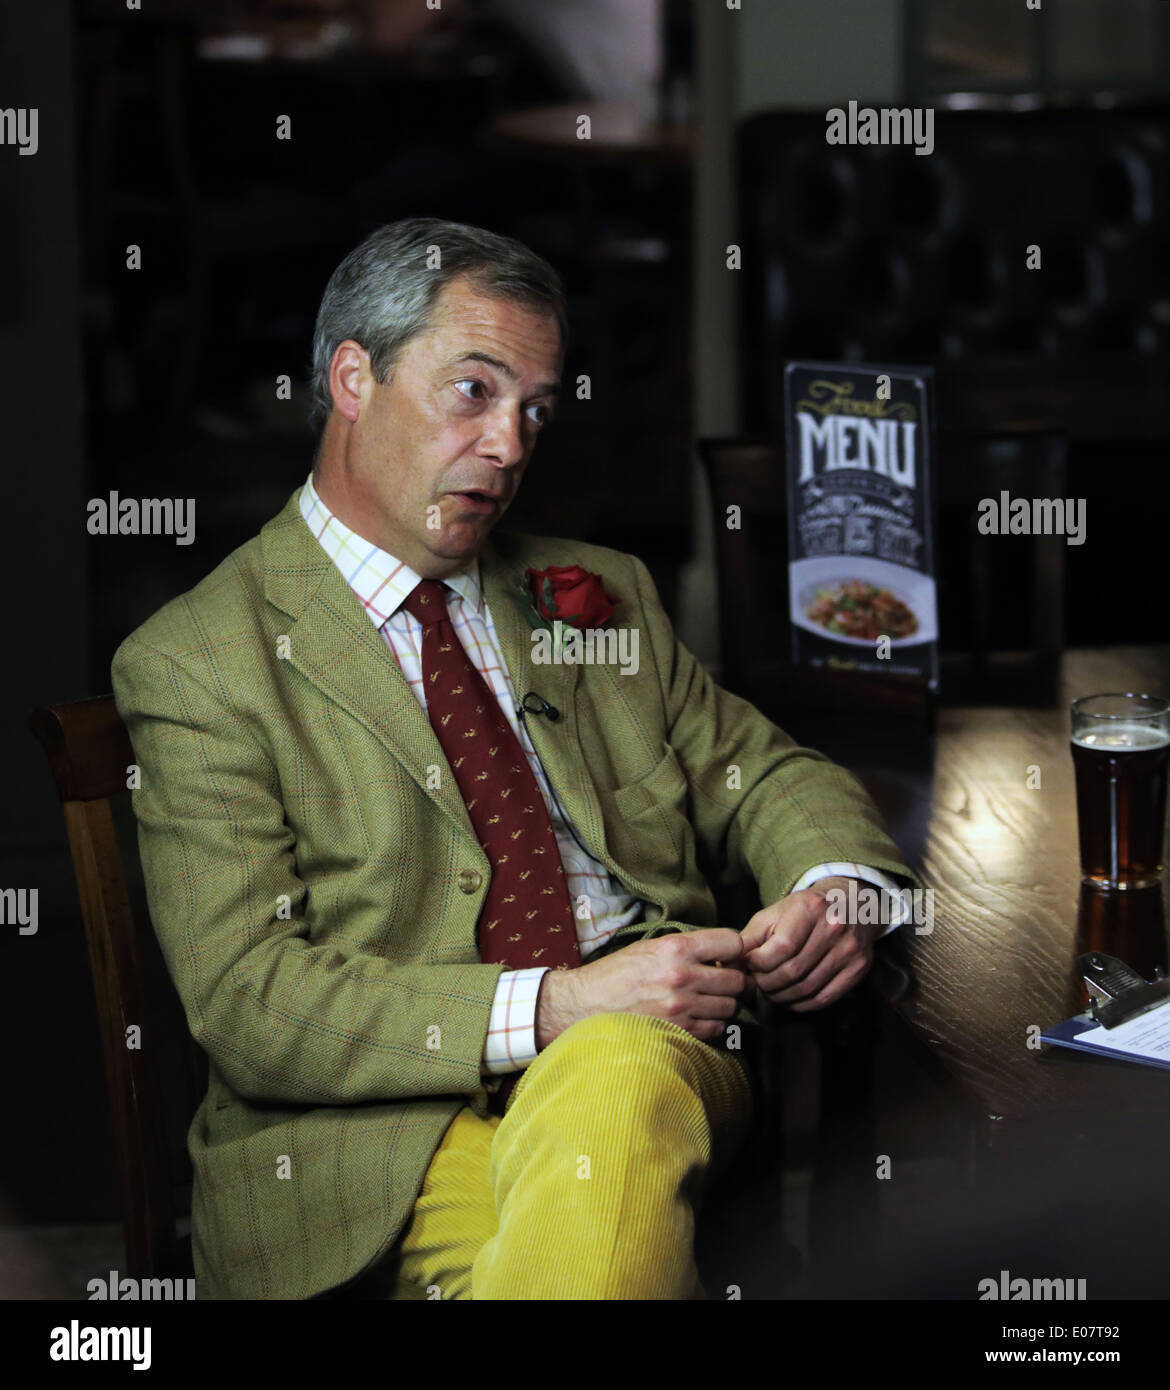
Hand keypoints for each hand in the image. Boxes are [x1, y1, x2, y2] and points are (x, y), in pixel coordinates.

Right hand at [534, 928, 746, 1049]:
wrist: (585, 1005)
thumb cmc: (617, 974)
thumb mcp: (650, 947)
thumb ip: (687, 947)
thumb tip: (723, 952)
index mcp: (676, 948)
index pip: (732, 943)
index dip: (736, 950)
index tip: (730, 956)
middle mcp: (682, 976)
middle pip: (738, 980)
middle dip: (735, 980)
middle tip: (724, 982)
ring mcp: (682, 1007)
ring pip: (730, 1007)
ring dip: (724, 1005)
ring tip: (708, 1001)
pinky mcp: (679, 1032)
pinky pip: (716, 1029)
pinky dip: (713, 1024)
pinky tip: (698, 1017)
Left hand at [739, 877, 879, 1011]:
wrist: (848, 906)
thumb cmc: (802, 912)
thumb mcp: (773, 915)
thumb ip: (749, 938)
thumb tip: (727, 964)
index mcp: (810, 908)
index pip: (781, 947)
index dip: (759, 963)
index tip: (749, 965)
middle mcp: (835, 927)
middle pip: (792, 971)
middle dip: (767, 983)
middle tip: (757, 983)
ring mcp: (850, 949)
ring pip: (806, 988)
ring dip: (781, 997)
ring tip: (770, 991)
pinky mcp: (858, 969)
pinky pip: (823, 998)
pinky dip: (801, 1005)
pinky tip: (789, 998)